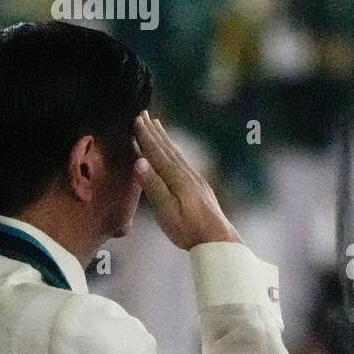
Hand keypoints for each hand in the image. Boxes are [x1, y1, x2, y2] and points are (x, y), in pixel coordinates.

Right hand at [132, 110, 239, 250]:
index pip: (156, 153)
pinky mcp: (198, 185)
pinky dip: (173, 149)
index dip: (144, 136)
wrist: (218, 239)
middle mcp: (186, 173)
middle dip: (152, 131)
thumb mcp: (167, 212)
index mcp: (176, 178)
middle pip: (166, 147)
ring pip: (175, 152)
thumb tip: (139, 161)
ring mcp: (194, 178)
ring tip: (156, 124)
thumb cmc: (189, 230)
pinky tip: (173, 150)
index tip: (135, 119)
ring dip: (163, 137)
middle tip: (142, 113)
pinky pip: (182, 160)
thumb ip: (153, 186)